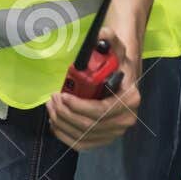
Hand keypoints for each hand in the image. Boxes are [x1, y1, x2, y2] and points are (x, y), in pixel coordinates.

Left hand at [46, 17, 144, 150]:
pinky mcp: (104, 138)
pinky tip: (55, 123)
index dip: (78, 106)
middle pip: (88, 126)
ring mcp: (115, 132)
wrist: (121, 72)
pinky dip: (65, 136)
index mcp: (130, 100)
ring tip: (50, 106)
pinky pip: (82, 145)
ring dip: (61, 123)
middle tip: (51, 99)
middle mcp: (126, 120)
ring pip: (82, 136)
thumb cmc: (115, 60)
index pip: (100, 112)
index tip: (61, 95)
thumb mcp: (114, 46)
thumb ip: (109, 39)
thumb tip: (102, 34)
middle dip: (64, 114)